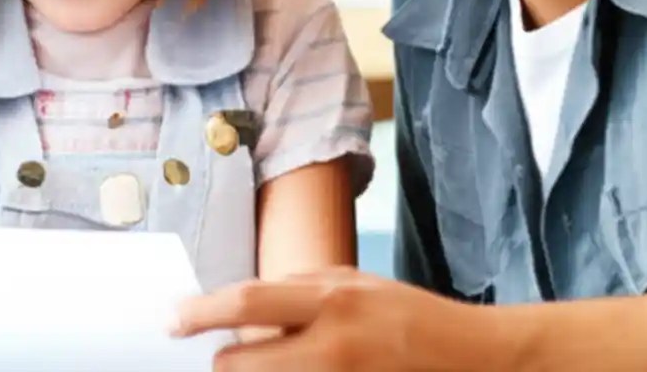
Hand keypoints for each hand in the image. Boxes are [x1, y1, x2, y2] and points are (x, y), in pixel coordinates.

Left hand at [172, 267, 504, 371]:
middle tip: (220, 357)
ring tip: (262, 363)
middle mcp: (334, 345)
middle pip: (241, 364)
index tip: (171, 320)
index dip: (199, 312)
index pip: (246, 302)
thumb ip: (297, 291)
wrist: (475, 358)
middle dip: (223, 363)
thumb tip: (240, 305)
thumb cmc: (409, 316)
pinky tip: (293, 371)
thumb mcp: (354, 284)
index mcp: (332, 301)